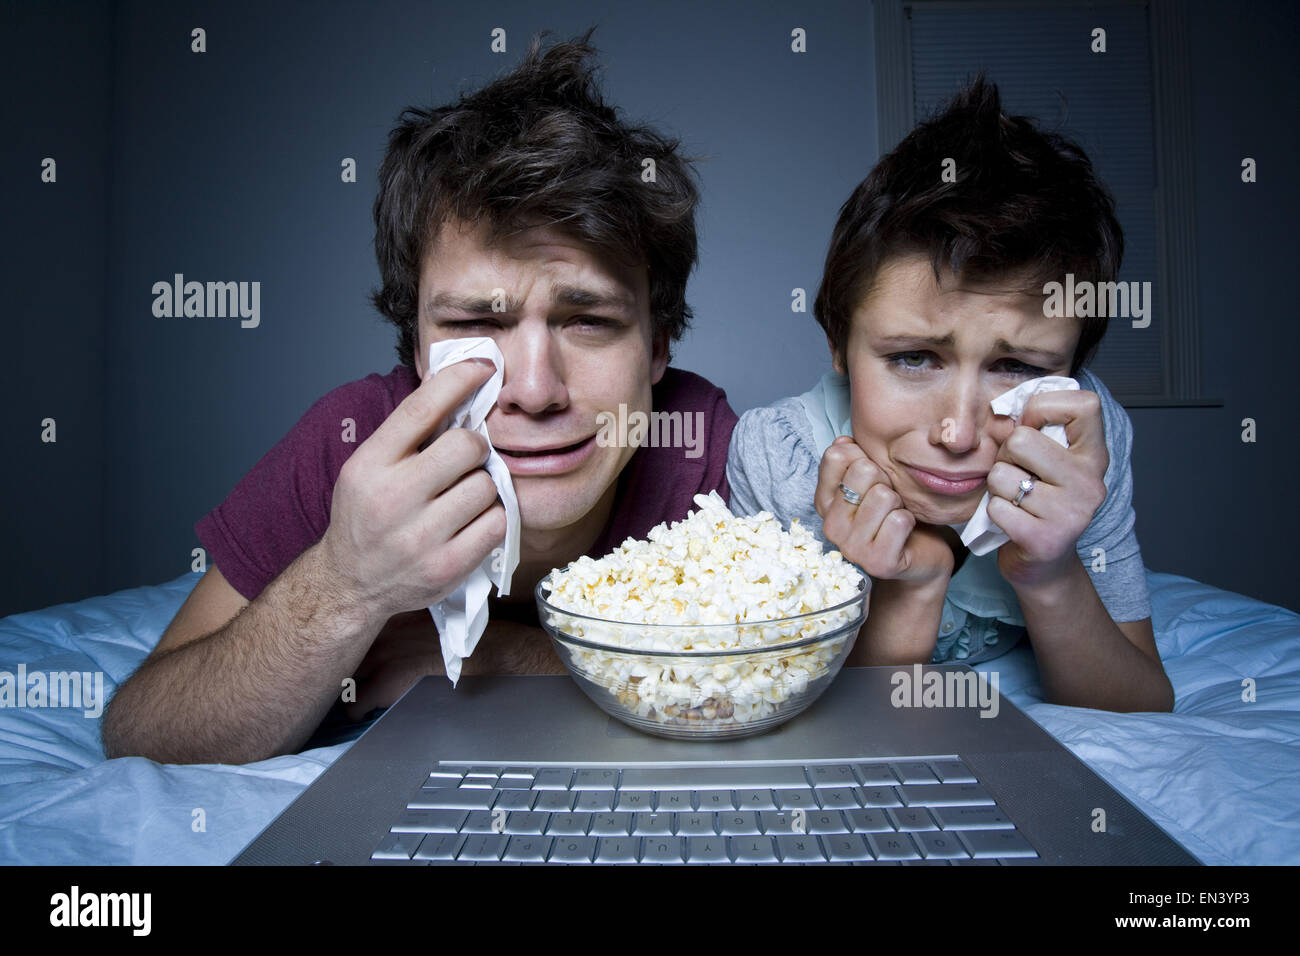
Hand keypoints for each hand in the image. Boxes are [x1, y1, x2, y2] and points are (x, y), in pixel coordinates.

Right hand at [318, 358, 507, 620]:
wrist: (350, 584)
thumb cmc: (366, 516)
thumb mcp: (368, 466)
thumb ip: (407, 435)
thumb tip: (459, 385)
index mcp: (370, 464)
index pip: (421, 408)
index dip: (459, 379)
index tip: (485, 365)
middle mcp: (393, 498)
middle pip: (467, 445)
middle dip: (475, 447)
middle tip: (465, 459)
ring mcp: (420, 536)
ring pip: (487, 485)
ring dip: (483, 486)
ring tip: (462, 496)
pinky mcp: (447, 566)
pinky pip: (496, 523)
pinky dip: (491, 518)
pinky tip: (471, 521)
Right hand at [815, 436, 954, 586]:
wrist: (919, 556)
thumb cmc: (893, 514)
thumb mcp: (872, 482)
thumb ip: (854, 459)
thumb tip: (843, 442)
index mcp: (824, 502)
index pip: (836, 456)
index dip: (865, 458)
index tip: (872, 478)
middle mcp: (831, 527)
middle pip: (864, 471)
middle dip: (886, 480)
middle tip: (890, 501)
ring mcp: (852, 548)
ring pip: (884, 496)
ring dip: (900, 503)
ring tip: (896, 516)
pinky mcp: (877, 563)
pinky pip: (899, 520)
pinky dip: (910, 521)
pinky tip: (905, 533)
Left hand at [988, 389, 1108, 587]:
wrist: (1045, 565)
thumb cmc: (1040, 502)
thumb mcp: (1047, 461)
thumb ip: (1034, 431)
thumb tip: (1003, 413)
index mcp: (1095, 455)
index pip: (1083, 403)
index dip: (1043, 408)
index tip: (1033, 428)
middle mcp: (1090, 481)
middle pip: (1021, 439)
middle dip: (1005, 455)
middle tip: (1018, 475)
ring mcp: (1070, 513)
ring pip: (1001, 474)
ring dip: (997, 487)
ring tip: (1016, 500)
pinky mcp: (1044, 539)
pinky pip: (996, 506)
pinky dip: (993, 512)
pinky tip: (1012, 521)